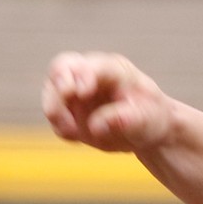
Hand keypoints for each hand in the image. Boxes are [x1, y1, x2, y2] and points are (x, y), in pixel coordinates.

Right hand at [41, 51, 172, 151]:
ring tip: (72, 132)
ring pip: (51, 92)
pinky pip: (55, 118)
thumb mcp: (146, 119)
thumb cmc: (151, 118)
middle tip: (56, 112)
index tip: (81, 92)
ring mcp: (76, 91)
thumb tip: (96, 126)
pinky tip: (77, 137)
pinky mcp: (69, 111)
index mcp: (113, 69)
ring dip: (55, 113)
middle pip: (61, 68)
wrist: (148, 131)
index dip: (83, 75)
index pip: (93, 66)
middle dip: (57, 89)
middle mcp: (89, 74)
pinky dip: (61, 128)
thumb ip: (124, 119)